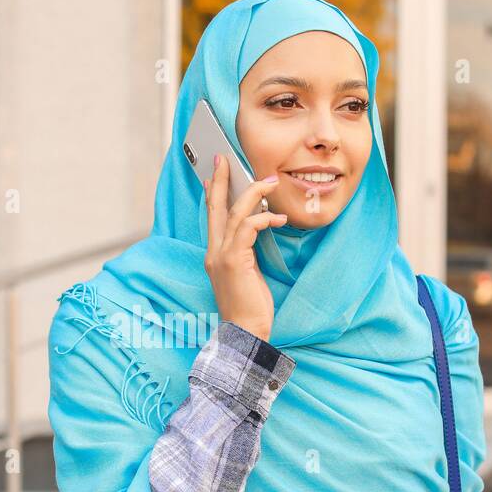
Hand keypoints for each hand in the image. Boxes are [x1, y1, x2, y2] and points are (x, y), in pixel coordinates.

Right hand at [203, 153, 286, 341]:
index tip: (214, 176)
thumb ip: (246, 252)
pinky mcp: (234, 261)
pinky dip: (264, 218)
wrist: (246, 332)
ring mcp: (221, 256)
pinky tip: (279, 219)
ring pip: (234, 213)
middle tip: (224, 159)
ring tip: (270, 181)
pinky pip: (248, 228)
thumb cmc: (250, 306)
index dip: (213, 194)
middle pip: (215, 208)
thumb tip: (256, 230)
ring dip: (253, 193)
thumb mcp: (246, 273)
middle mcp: (213, 253)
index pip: (212, 218)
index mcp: (214, 255)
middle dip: (221, 181)